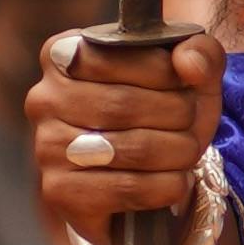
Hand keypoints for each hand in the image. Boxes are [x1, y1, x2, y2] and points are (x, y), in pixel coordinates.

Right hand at [29, 27, 226, 227]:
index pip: (117, 52)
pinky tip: (173, 181)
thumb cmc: (163, 113)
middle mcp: (44, 98)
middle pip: (124, 104)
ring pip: (132, 148)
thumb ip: (200, 52)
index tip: (183, 84)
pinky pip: (129, 189)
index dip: (165, 71)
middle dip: (177, 115)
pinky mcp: (59, 192)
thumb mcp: (189, 76)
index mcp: (64, 54)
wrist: (147, 176)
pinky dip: (167, 186)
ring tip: (186, 151)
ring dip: (178, 151)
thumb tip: (187, 61)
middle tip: (190, 124)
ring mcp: (46, 147)